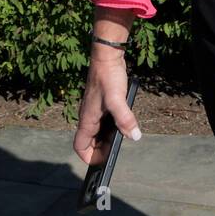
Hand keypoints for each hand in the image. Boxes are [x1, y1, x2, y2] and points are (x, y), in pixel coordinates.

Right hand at [72, 7, 140, 164]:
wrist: (107, 56)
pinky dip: (111, 126)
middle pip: (90, 141)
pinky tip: (124, 122)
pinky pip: (104, 121)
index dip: (89, 156)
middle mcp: (88, 116)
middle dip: (101, 149)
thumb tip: (134, 137)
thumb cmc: (109, 77)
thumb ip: (125, 119)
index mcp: (87, 119)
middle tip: (116, 151)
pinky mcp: (102, 103)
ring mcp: (94, 110)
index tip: (103, 160)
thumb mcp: (117, 99)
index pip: (80, 146)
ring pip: (97, 131)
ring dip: (107, 138)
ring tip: (121, 139)